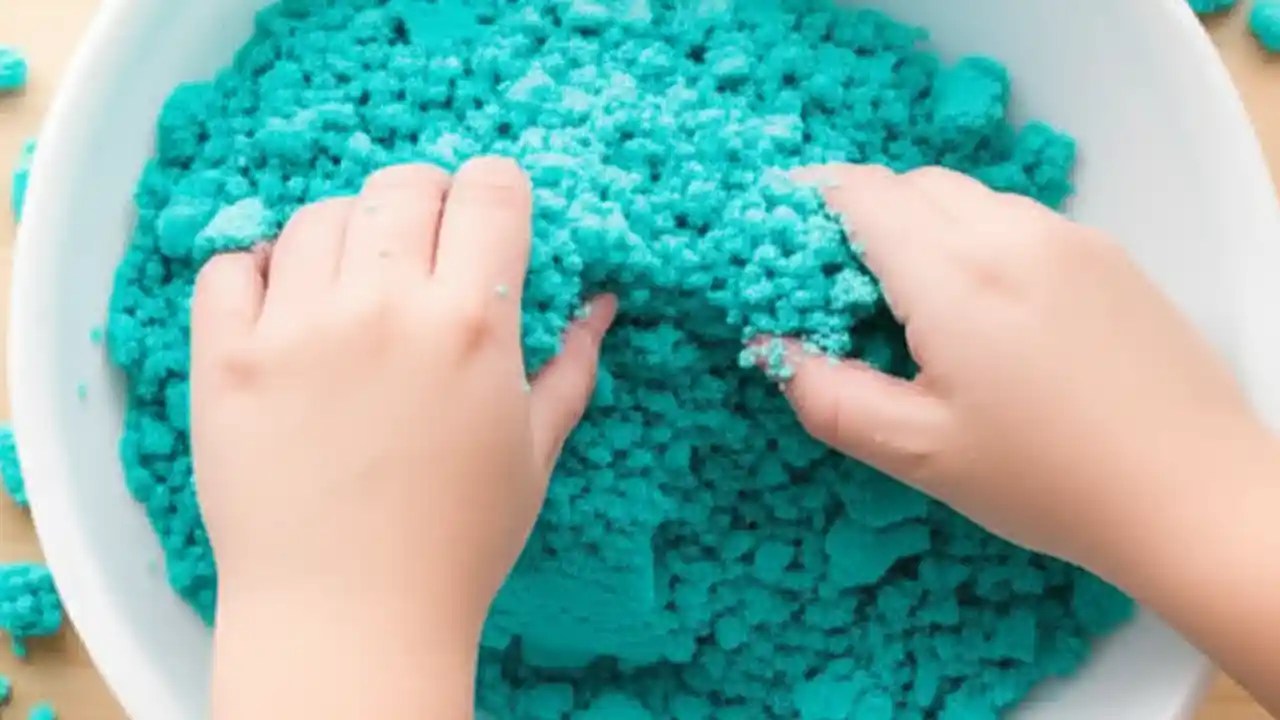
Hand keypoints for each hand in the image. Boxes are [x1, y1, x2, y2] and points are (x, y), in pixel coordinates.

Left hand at [190, 158, 614, 717]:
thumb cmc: (456, 543)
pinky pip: (231, 265)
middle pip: (402, 185)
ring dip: (344, 237)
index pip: (489, 188)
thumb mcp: (534, 452)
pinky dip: (257, 271)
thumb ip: (571, 366)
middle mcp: (385, 307)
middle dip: (423, 204)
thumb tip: (600, 303)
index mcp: (472, 324)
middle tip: (421, 255)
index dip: (493, 192)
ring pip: (318, 216)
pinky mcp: (226, 358)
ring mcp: (297, 328)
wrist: (349, 618)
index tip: (485, 221)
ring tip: (351, 289)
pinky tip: (283, 308)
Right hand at [783, 164, 1268, 572]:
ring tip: (914, 300)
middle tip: (840, 278)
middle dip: (864, 213)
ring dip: (924, 225)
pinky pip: (1019, 222)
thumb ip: (830, 398)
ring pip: (969, 199)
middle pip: (914, 184)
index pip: (864, 195)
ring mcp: (1069, 238)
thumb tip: (779, 350)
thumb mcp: (919, 454)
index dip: (812, 199)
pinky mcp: (1109, 256)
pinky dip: (978, 241)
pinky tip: (987, 312)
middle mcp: (1013, 234)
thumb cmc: (1050, 480)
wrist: (1194, 494)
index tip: (783, 222)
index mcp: (956, 276)